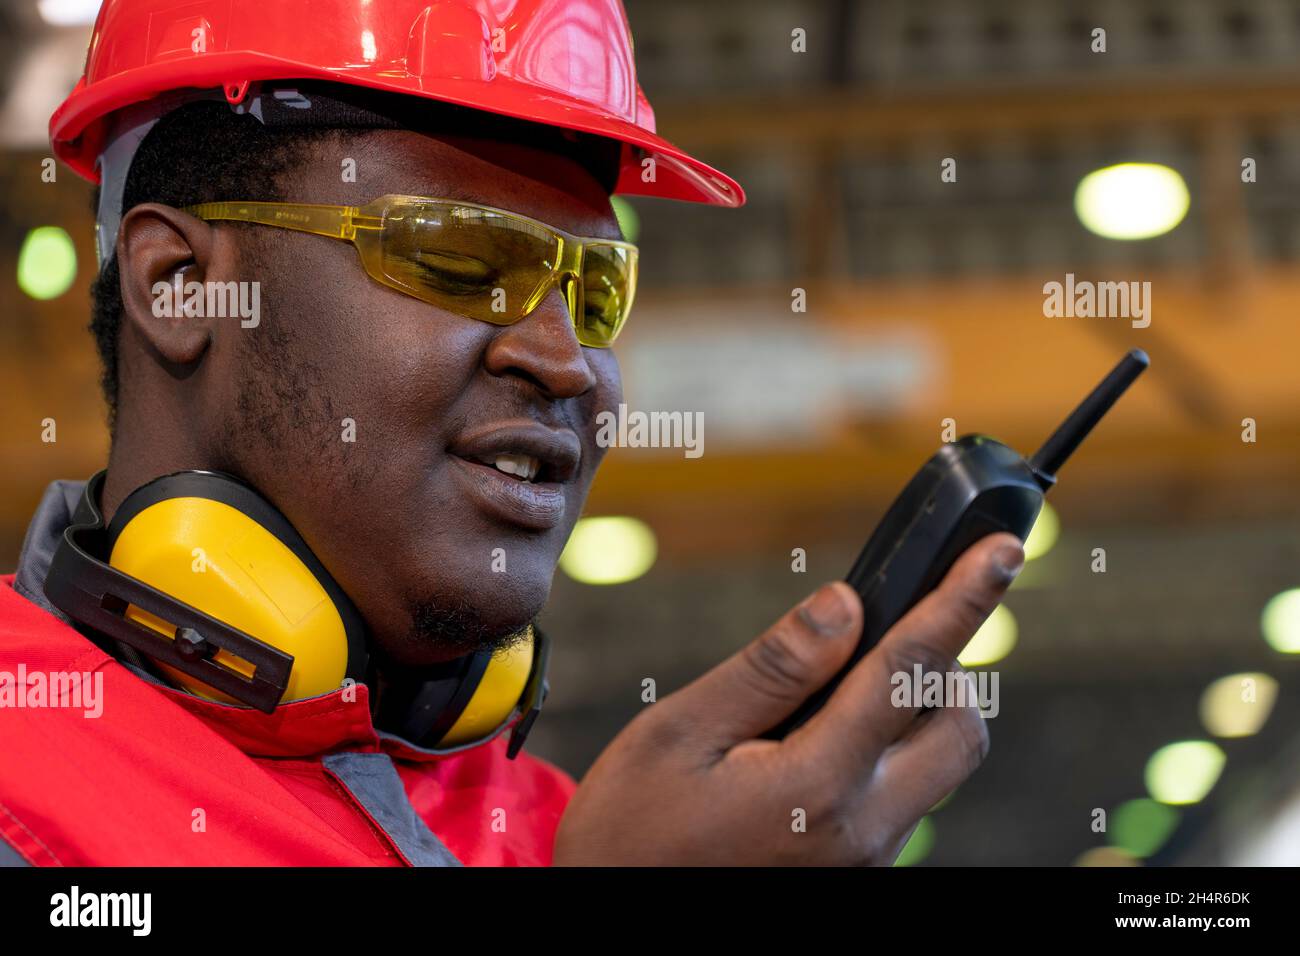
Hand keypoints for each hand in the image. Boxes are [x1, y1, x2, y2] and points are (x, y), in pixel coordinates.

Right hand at [552, 532, 1024, 865]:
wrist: (612, 920)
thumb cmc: (630, 833)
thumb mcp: (677, 735)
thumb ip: (770, 669)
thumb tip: (845, 605)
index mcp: (817, 786)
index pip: (911, 670)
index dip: (962, 599)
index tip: (1003, 551)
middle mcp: (863, 833)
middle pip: (958, 731)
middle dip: (946, 669)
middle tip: (890, 634)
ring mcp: (866, 866)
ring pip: (938, 772)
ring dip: (916, 717)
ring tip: (838, 694)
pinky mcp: (858, 881)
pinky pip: (905, 805)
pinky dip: (889, 758)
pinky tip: (817, 748)